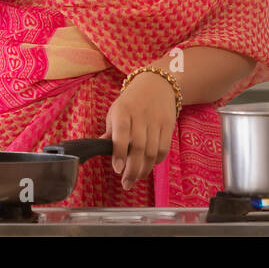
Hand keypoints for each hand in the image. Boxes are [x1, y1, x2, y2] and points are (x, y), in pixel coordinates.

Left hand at [99, 71, 176, 190]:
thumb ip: (110, 131)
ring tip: (136, 178)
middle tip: (126, 183)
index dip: (119, 153)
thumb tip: (99, 148)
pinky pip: (164, 148)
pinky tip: (149, 165)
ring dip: (144, 169)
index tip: (117, 169)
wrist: (157, 83)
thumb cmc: (131, 101)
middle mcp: (140, 115)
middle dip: (132, 169)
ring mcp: (156, 120)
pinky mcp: (168, 124)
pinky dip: (157, 161)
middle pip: (138, 147)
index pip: (121, 133)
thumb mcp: (116, 110)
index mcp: (122, 110)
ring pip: (152, 151)